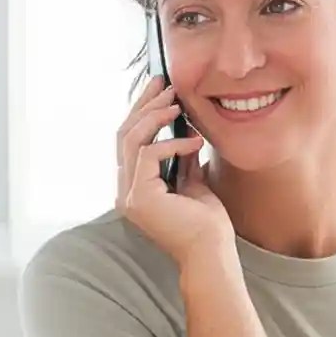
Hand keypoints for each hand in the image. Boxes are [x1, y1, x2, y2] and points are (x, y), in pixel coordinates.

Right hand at [116, 76, 233, 267]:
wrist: (212, 253)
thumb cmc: (206, 224)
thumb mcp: (192, 180)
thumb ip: (181, 157)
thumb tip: (183, 128)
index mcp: (133, 188)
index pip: (128, 141)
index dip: (141, 111)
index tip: (160, 89)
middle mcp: (124, 191)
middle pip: (123, 134)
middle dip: (144, 104)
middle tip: (164, 83)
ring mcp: (128, 196)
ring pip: (131, 140)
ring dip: (155, 116)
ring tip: (178, 104)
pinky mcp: (139, 199)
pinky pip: (150, 154)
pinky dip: (172, 142)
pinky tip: (195, 141)